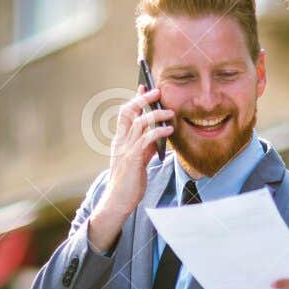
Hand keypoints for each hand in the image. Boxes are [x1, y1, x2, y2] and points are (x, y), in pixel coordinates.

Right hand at [88, 85, 173, 250]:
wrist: (118, 202)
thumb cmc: (129, 183)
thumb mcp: (138, 161)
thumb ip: (145, 147)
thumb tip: (158, 137)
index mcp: (120, 140)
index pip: (125, 113)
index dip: (135, 99)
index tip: (144, 87)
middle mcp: (121, 141)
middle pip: (129, 112)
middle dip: (143, 99)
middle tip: (158, 91)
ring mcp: (126, 149)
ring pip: (140, 123)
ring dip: (157, 115)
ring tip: (171, 113)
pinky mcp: (133, 159)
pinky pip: (146, 139)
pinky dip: (159, 132)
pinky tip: (169, 130)